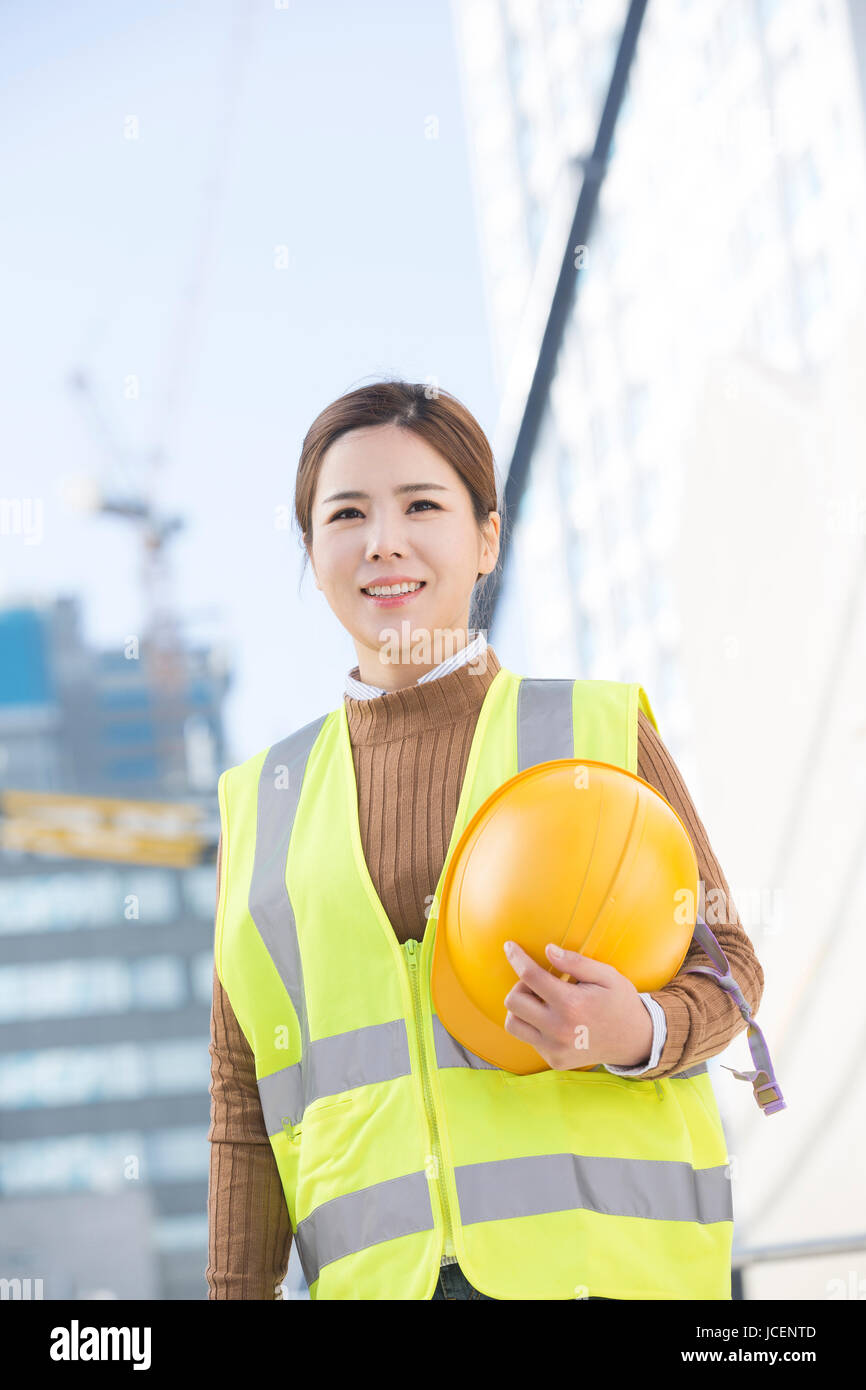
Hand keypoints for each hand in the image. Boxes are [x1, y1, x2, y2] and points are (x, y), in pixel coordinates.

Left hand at [502, 940, 654, 1070]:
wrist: (634, 1041)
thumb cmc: (619, 1002)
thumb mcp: (607, 976)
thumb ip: (576, 962)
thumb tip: (548, 950)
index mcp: (572, 1004)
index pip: (530, 977)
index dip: (517, 958)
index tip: (509, 946)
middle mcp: (559, 1030)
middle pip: (513, 1001)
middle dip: (521, 986)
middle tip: (539, 983)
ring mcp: (555, 1048)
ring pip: (513, 1023)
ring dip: (521, 1008)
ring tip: (542, 1002)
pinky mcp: (554, 1060)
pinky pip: (528, 1038)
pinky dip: (533, 1025)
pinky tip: (553, 1019)